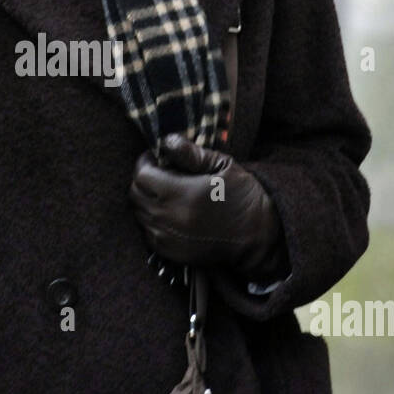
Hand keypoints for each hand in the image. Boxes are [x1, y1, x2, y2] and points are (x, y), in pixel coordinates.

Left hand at [128, 133, 287, 278]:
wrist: (258, 237)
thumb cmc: (243, 196)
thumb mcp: (223, 166)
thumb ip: (191, 153)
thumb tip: (166, 141)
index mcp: (183, 193)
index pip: (142, 175)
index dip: (145, 162)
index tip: (156, 157)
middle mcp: (170, 218)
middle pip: (135, 195)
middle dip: (143, 180)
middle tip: (159, 173)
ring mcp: (168, 238)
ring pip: (139, 214)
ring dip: (147, 200)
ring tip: (166, 193)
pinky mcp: (171, 252)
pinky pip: (147, 232)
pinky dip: (152, 220)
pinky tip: (170, 213)